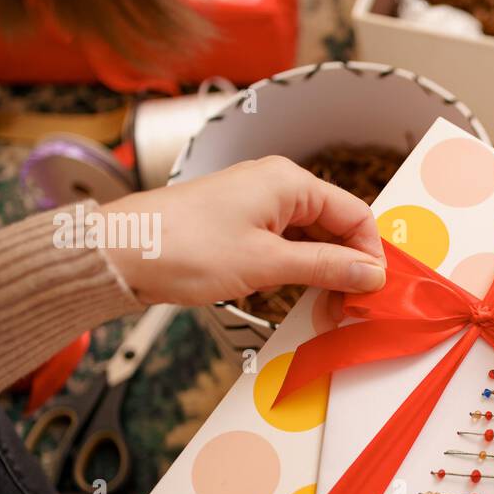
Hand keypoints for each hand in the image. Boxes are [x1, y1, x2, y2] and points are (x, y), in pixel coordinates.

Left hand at [97, 156, 384, 305]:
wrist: (120, 252)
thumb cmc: (184, 248)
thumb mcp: (266, 263)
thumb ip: (326, 267)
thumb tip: (372, 275)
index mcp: (289, 182)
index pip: (355, 214)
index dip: (370, 255)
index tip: (373, 291)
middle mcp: (277, 187)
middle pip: (336, 227)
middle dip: (348, 268)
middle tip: (349, 308)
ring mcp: (258, 206)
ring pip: (312, 240)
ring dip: (324, 274)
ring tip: (326, 310)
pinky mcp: (241, 226)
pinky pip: (287, 247)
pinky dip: (299, 272)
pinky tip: (299, 298)